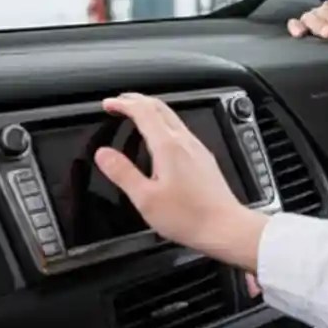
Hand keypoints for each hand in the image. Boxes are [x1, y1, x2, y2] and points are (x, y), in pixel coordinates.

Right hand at [95, 93, 269, 270]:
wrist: (225, 227)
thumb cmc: (188, 217)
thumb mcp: (145, 198)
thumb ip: (122, 173)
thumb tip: (103, 154)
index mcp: (168, 147)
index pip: (143, 111)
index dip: (123, 104)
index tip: (108, 104)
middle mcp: (185, 142)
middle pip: (159, 107)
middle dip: (137, 100)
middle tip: (120, 102)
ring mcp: (197, 148)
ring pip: (172, 117)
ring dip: (151, 110)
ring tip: (136, 114)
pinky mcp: (204, 158)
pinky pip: (181, 130)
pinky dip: (163, 123)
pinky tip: (160, 137)